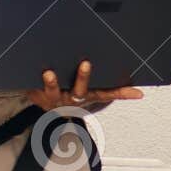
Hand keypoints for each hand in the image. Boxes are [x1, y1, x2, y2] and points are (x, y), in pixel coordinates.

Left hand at [26, 61, 143, 110]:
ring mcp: (55, 98)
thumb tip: (139, 92)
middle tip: (86, 64)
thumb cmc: (73, 94)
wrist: (46, 107)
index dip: (122, 93)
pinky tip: (30, 72)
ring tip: (49, 73)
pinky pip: (33, 90)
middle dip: (82, 77)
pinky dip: (31, 84)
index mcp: (88, 95)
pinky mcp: (38, 96)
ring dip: (52, 83)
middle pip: (80, 90)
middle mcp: (73, 98)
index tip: (136, 92)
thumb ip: (115, 92)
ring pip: (53, 91)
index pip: (108, 94)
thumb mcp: (94, 93)